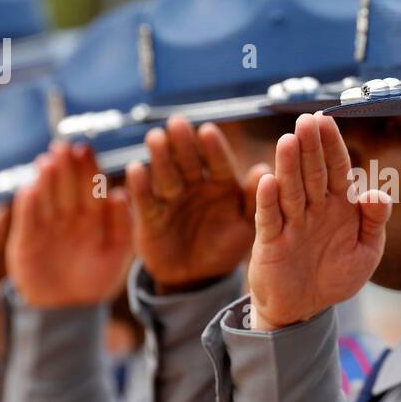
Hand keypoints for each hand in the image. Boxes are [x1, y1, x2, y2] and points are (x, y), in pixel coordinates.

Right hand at [6, 142, 131, 308]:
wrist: (68, 308)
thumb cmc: (97, 280)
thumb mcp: (117, 254)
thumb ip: (122, 226)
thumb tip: (121, 195)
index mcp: (93, 215)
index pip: (90, 186)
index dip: (87, 168)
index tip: (86, 150)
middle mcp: (68, 215)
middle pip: (66, 185)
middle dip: (65, 166)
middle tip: (64, 147)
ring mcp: (46, 225)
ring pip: (46, 197)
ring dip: (45, 180)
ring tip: (48, 162)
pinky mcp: (25, 239)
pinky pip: (27, 219)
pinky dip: (27, 206)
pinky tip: (29, 190)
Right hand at [126, 117, 263, 291]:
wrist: (198, 278)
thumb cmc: (225, 246)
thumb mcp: (244, 226)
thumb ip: (254, 200)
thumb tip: (264, 170)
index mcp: (222, 185)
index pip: (219, 163)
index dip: (213, 148)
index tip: (208, 131)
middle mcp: (196, 185)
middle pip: (189, 161)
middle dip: (183, 143)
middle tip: (178, 123)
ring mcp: (172, 199)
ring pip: (166, 174)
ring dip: (160, 157)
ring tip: (156, 138)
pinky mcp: (151, 216)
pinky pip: (146, 200)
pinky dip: (140, 186)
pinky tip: (136, 169)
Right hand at [247, 113, 389, 330]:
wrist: (305, 308)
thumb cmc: (335, 276)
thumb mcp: (366, 252)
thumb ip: (374, 222)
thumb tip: (374, 193)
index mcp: (339, 205)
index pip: (337, 169)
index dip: (333, 146)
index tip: (328, 122)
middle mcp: (313, 208)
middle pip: (312, 172)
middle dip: (310, 146)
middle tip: (306, 120)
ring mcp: (291, 222)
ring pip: (291, 189)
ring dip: (289, 166)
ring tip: (288, 141)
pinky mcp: (270, 241)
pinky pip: (269, 218)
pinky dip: (268, 201)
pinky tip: (268, 181)